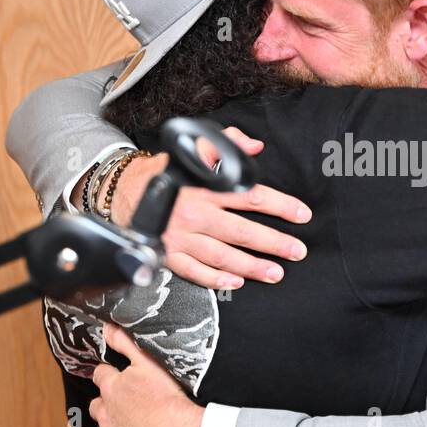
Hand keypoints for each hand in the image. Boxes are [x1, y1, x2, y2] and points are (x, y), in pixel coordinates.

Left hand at [90, 324, 204, 426]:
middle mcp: (105, 412)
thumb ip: (125, 343)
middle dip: (106, 404)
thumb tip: (106, 328)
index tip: (118, 378)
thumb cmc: (166, 398)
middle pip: (97, 405)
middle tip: (127, 406)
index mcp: (112, 387)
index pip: (101, 375)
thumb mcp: (148, 362)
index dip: (109, 376)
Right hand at [116, 126, 311, 289]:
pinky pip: (193, 272)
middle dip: (273, 242)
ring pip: (221, 255)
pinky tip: (236, 282)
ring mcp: (180, 237)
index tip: (302, 214)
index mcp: (205, 187)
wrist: (124, 189)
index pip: (250, 196)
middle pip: (240, 230)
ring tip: (276, 273)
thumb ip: (226, 144)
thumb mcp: (195, 148)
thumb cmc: (167, 171)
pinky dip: (214, 279)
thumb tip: (255, 147)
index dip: (280, 205)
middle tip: (298, 251)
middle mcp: (194, 213)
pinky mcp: (167, 254)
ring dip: (251, 266)